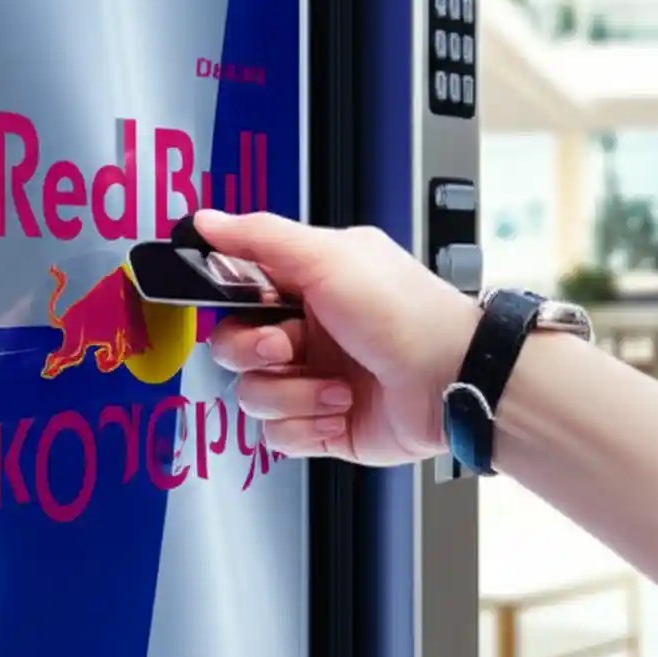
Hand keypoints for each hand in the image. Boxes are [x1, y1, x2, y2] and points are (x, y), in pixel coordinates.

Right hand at [196, 209, 478, 464]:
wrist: (450, 381)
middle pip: (232, 347)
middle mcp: (309, 332)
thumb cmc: (406, 313)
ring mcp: (315, 380)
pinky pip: (278, 435)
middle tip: (288, 346)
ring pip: (252, 396)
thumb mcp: (331, 257)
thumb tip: (207, 221)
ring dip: (292, 394)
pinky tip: (340, 412)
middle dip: (255, 351)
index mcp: (308, 285)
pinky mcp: (324, 425)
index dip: (233, 302)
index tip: (249, 305)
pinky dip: (306, 427)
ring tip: (336, 386)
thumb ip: (262, 236)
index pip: (238, 290)